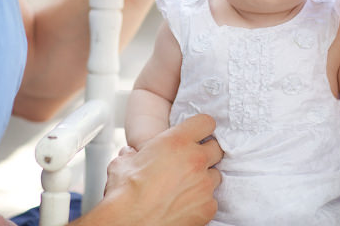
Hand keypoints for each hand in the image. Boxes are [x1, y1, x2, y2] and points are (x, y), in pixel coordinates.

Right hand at [101, 114, 222, 225]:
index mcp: (177, 142)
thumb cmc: (124, 194)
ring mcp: (204, 184)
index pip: (206, 122)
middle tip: (190, 162)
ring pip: (215, 175)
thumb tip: (130, 154)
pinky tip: (186, 204)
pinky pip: (212, 200)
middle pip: (216, 149)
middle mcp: (195, 160)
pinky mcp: (207, 207)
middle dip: (205, 154)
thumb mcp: (123, 162)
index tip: (198, 134)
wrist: (129, 224)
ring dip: (204, 178)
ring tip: (185, 186)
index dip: (202, 128)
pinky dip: (202, 201)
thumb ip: (134, 153)